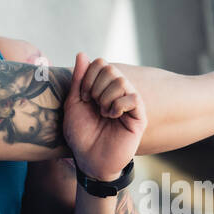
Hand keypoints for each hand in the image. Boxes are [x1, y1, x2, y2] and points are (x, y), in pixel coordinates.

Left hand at [64, 52, 146, 180]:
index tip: (84, 97)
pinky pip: (132, 97)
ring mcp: (129, 104)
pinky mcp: (138, 117)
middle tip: (93, 105)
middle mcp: (118, 93)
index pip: (100, 63)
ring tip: (103, 113)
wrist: (89, 160)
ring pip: (122, 82)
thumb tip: (82, 53)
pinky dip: (118, 105)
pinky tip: (113, 116)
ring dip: (106, 97)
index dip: (88, 77)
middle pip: (111, 69)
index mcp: (102, 88)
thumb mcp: (74, 104)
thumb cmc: (81, 135)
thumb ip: (79, 79)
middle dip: (96, 87)